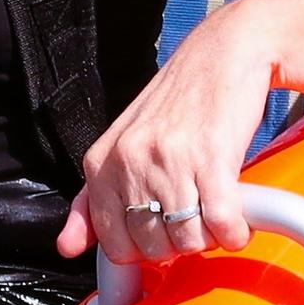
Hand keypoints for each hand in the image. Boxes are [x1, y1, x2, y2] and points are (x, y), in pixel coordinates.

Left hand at [64, 0, 282, 270]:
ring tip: (215, 215)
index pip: (112, 243)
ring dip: (209, 238)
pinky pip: (221, 224)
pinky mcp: (213, 157)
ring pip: (188, 240)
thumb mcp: (124, 145)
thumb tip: (67, 248)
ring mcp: (170, 159)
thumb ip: (93, 200)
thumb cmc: (178, 102)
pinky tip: (236, 220)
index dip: (144, 251)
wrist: (224, 53)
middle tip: (193, 220)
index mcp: (102, 161)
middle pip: (153, 247)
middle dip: (178, 245)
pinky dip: (234, 233)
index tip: (162, 238)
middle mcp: (131, 160)